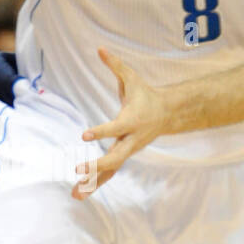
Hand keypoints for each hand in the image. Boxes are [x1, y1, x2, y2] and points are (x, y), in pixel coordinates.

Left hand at [73, 48, 164, 198]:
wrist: (168, 113)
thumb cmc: (145, 94)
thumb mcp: (132, 78)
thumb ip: (115, 65)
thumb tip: (100, 49)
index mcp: (132, 121)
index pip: (115, 129)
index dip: (100, 131)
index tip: (84, 135)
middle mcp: (130, 140)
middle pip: (114, 158)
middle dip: (97, 166)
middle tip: (78, 171)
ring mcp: (128, 150)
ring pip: (111, 170)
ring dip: (93, 183)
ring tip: (75, 195)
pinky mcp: (124, 155)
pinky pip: (110, 172)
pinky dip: (96, 184)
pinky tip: (81, 192)